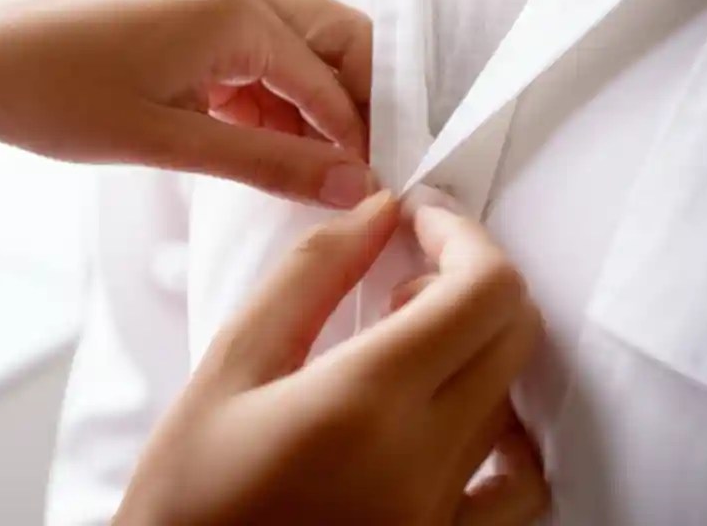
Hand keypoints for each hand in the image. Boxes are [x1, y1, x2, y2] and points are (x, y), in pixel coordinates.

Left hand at [0, 0, 376, 206]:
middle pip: (331, 38)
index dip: (357, 139)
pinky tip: (249, 135)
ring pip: (291, 41)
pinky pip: (247, 40)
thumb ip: (269, 163)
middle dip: (349, 106)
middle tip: (347, 172)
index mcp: (235, 10)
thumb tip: (350, 185)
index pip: (333, 78)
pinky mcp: (177, 0)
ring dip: (303, 100)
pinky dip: (261, 87)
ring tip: (295, 168)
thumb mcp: (170, 142)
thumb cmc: (56, 99)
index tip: (369, 191)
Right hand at [116, 191, 547, 524]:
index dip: (463, 236)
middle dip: (472, 279)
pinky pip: (518, 488)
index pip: (482, 292)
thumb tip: (375, 211)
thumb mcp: (230, 365)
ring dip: (479, 348)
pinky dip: (507, 436)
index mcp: (362, 401)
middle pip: (513, 334)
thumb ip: (309, 277)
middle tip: (405, 275)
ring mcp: (441, 512)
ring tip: (410, 346)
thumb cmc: (187, 492)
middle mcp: (421, 460)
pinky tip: (456, 418)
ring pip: (514, 399)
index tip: (422, 220)